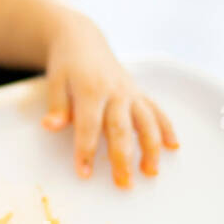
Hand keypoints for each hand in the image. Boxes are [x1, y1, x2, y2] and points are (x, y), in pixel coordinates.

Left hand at [39, 15, 177, 187]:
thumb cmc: (66, 65)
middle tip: (124, 183)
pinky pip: (157, 110)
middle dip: (123, 157)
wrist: (82, 40)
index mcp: (91, 89)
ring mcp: (130, 92)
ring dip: (151, 147)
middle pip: (121, 128)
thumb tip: (49, 126)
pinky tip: (173, 147)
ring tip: (151, 172)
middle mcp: (115, 91)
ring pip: (146, 121)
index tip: (84, 173)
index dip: (86, 150)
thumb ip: (56, 106)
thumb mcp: (54, 81)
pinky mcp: (139, 92)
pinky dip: (167, 127)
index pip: (89, 125)